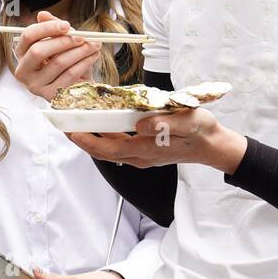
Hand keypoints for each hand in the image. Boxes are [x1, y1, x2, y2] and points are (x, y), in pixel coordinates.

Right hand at [11, 10, 101, 101]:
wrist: (77, 85)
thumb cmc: (66, 59)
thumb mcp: (60, 41)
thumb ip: (52, 28)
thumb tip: (42, 14)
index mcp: (22, 53)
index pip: (28, 36)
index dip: (47, 28)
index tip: (67, 25)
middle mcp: (23, 71)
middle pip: (38, 50)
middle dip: (64, 41)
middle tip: (83, 37)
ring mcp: (35, 85)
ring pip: (58, 62)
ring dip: (80, 51)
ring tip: (94, 45)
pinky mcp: (50, 96)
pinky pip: (70, 75)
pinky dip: (85, 63)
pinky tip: (93, 56)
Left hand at [67, 108, 247, 173]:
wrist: (213, 146)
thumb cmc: (202, 131)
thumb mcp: (188, 122)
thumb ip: (164, 123)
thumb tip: (140, 123)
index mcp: (146, 149)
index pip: (109, 148)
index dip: (89, 141)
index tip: (72, 131)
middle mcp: (140, 156)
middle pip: (103, 151)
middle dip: (82, 140)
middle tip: (64, 124)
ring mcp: (142, 155)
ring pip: (109, 149)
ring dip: (92, 138)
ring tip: (77, 122)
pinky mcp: (145, 150)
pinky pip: (119, 145)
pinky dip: (106, 135)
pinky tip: (101, 123)